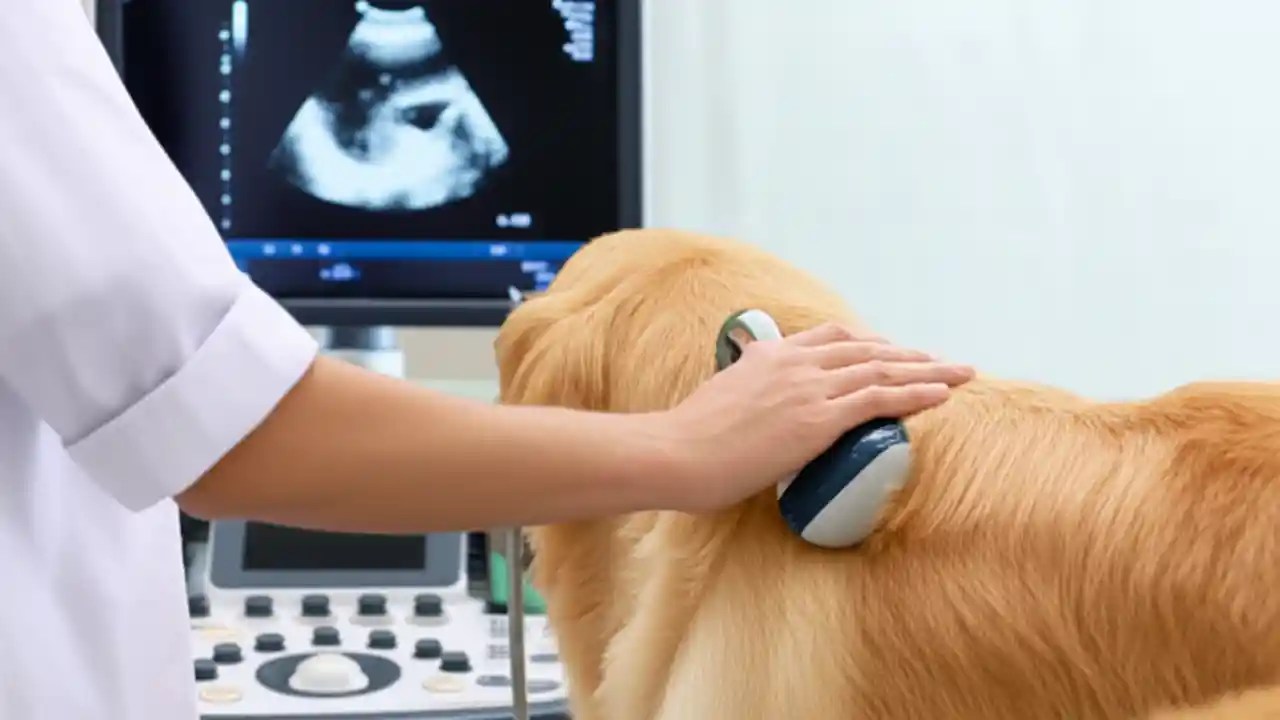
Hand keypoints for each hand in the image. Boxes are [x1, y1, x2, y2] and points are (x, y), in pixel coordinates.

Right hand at [656, 323, 973, 511]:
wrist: (677, 452)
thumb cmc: (690, 439)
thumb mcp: (720, 398)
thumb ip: (743, 388)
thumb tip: (746, 391)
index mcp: (770, 354)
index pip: (832, 338)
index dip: (871, 344)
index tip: (893, 352)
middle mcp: (794, 363)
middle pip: (867, 350)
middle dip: (910, 355)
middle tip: (942, 361)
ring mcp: (809, 389)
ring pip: (882, 371)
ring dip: (927, 371)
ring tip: (960, 373)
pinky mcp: (818, 419)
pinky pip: (879, 399)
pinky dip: (916, 394)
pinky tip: (941, 394)